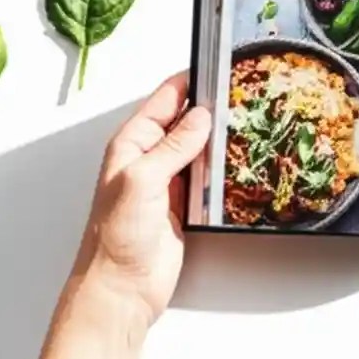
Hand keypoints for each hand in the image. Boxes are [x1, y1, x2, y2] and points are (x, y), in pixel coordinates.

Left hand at [40, 73, 211, 358]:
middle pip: (186, 121)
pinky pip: (207, 177)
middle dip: (211, 109)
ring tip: (244, 126)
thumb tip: (199, 117)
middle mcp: (148, 159)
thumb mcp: (142, 179)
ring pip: (200, 148)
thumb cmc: (114, 240)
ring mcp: (167, 182)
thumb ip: (173, 146)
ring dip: (218, 141)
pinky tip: (237, 163)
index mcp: (130, 144)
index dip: (190, 82)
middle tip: (238, 96)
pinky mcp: (184, 206)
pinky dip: (222, 170)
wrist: (121, 290)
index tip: (215, 68)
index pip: (164, 99)